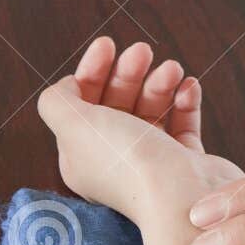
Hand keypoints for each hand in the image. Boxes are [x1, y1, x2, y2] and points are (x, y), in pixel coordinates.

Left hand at [38, 37, 242, 227]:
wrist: (184, 198)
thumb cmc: (128, 163)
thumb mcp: (74, 126)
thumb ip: (57, 102)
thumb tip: (63, 88)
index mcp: (82, 157)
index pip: (81, 106)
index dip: (91, 72)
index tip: (107, 46)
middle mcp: (114, 161)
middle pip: (116, 103)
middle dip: (128, 72)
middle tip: (143, 51)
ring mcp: (152, 163)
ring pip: (151, 110)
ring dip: (159, 83)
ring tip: (172, 69)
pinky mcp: (186, 162)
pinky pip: (182, 123)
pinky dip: (184, 101)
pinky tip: (188, 86)